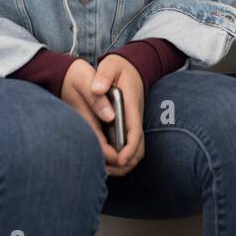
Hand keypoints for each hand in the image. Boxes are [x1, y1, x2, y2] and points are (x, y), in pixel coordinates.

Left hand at [60, 54, 145, 176]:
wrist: (133, 65)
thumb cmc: (120, 66)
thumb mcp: (110, 66)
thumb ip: (103, 76)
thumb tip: (97, 89)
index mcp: (132, 105)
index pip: (135, 132)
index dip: (129, 149)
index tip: (119, 160)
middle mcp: (136, 116)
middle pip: (139, 148)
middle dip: (126, 163)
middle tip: (108, 170)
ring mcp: (134, 121)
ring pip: (136, 149)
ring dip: (124, 162)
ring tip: (104, 167)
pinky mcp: (129, 124)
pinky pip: (129, 144)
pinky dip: (121, 155)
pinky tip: (105, 157)